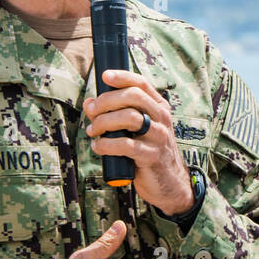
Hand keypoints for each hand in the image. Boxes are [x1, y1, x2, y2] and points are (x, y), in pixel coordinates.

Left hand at [85, 70, 193, 214]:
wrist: (169, 182)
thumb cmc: (148, 151)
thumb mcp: (136, 130)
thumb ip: (114, 114)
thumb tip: (90, 103)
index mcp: (158, 107)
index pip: (142, 84)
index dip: (123, 77)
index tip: (105, 76)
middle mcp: (161, 118)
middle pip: (133, 97)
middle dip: (107, 101)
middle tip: (92, 111)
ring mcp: (158, 137)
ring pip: (129, 118)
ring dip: (104, 122)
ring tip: (93, 132)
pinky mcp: (151, 156)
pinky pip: (125, 145)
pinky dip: (106, 144)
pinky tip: (98, 147)